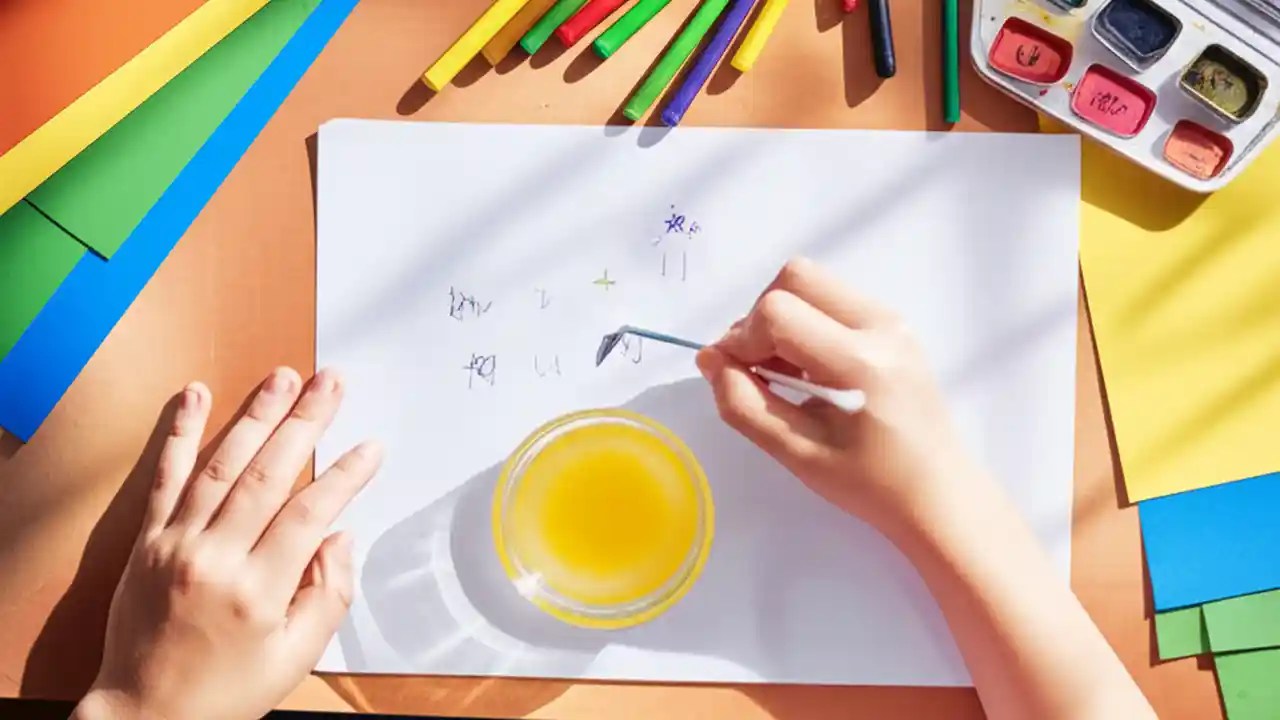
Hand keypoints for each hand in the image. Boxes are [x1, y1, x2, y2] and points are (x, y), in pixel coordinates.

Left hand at [73, 367, 380, 719]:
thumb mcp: (296, 657)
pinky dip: (180, 433)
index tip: (371, 447)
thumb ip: (328, 595)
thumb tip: (339, 537)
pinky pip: (166, 477)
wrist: (145, 716)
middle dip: (306, 422)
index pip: (310, 514)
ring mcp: (176, 545)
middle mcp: (215, 559)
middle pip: (269, 474)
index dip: (346, 476)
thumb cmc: (225, 692)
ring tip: (284, 378)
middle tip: (332, 383)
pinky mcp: (147, 541)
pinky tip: (195, 395)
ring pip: (222, 465)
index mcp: (258, 591)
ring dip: (256, 415)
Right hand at [697, 259, 994, 540]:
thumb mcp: (798, 454)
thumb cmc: (873, 485)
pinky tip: (806, 370)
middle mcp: (882, 326)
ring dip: (782, 319)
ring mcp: (892, 321)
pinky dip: (804, 323)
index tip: (734, 376)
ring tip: (781, 373)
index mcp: (863, 363)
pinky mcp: (892, 325)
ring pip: (813, 283)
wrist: (939, 494)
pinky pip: (832, 299)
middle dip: (760, 318)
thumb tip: (711, 360)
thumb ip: (745, 405)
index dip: (741, 340)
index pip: (779, 313)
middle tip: (755, 368)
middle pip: (796, 277)